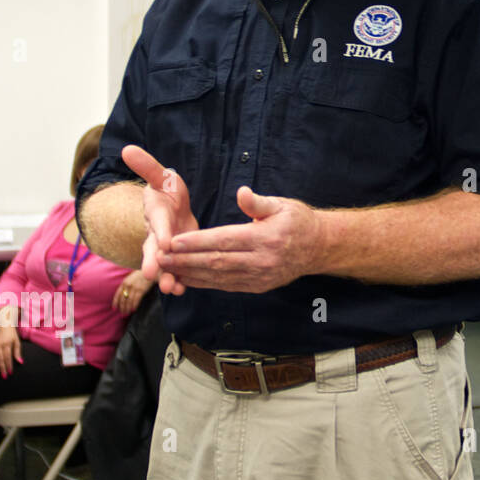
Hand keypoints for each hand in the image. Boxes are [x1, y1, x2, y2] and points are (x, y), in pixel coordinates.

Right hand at [0, 325, 21, 377]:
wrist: (4, 326)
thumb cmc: (12, 334)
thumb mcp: (17, 342)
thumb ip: (17, 352)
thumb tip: (20, 362)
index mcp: (7, 344)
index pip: (8, 357)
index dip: (9, 366)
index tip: (10, 372)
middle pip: (0, 359)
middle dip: (2, 368)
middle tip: (3, 376)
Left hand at [112, 269, 152, 313]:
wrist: (150, 271)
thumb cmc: (142, 274)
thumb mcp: (131, 277)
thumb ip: (127, 284)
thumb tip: (125, 294)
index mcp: (124, 282)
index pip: (117, 294)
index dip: (115, 302)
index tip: (114, 308)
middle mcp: (128, 285)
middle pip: (123, 299)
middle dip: (122, 307)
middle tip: (122, 313)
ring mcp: (134, 287)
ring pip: (129, 300)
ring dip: (128, 308)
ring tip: (127, 313)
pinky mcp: (141, 290)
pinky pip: (136, 300)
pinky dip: (134, 305)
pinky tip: (133, 310)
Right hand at [121, 144, 197, 296]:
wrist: (173, 205)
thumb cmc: (167, 189)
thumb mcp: (161, 176)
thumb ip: (148, 166)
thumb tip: (127, 148)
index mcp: (155, 213)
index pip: (157, 223)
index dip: (159, 232)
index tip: (163, 243)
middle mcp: (157, 234)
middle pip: (153, 249)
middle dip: (154, 262)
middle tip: (153, 275)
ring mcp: (166, 248)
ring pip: (164, 264)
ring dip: (167, 276)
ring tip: (172, 289)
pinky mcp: (179, 255)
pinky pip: (177, 270)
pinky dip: (179, 279)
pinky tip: (183, 289)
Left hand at [158, 186, 320, 292]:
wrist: (319, 248)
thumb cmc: (298, 221)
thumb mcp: (282, 205)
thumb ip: (258, 202)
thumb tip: (241, 192)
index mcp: (267, 238)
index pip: (225, 241)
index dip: (198, 242)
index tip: (174, 241)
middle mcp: (262, 260)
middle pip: (217, 262)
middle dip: (185, 260)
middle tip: (160, 256)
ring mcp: (260, 276)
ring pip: (218, 277)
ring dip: (190, 273)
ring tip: (166, 268)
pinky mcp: (257, 286)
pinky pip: (226, 285)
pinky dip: (204, 282)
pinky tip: (186, 277)